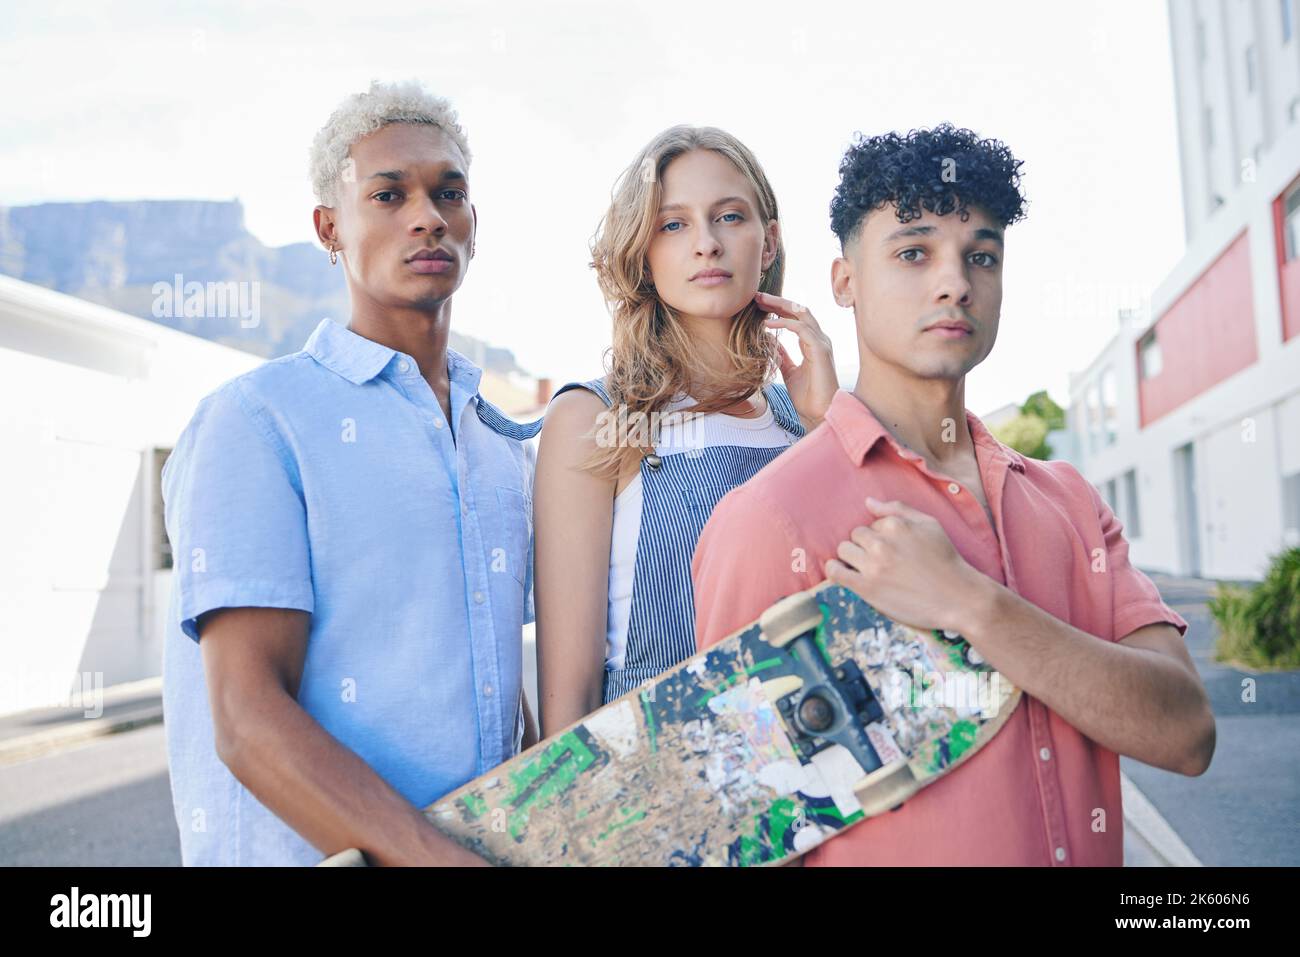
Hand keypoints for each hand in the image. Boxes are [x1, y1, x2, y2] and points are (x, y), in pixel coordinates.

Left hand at [756, 291, 836, 429]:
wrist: (820, 413)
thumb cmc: (808, 396)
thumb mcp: (789, 371)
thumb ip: (783, 356)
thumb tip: (771, 342)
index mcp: (813, 343)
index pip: (796, 318)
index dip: (778, 309)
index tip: (759, 305)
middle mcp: (819, 339)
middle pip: (799, 310)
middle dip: (778, 301)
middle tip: (757, 296)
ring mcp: (821, 343)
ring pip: (801, 314)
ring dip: (779, 306)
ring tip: (760, 303)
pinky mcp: (820, 349)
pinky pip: (800, 329)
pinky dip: (784, 323)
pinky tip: (768, 324)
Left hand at [823, 497, 987, 634]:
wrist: (957, 597)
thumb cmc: (945, 560)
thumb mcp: (929, 524)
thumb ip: (898, 509)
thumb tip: (868, 502)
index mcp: (896, 524)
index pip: (872, 522)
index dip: (880, 536)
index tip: (893, 550)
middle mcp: (881, 542)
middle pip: (856, 535)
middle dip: (865, 546)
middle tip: (882, 561)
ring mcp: (872, 565)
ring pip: (843, 550)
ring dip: (852, 557)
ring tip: (867, 568)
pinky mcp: (866, 587)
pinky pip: (835, 571)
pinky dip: (835, 569)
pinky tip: (843, 572)